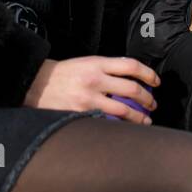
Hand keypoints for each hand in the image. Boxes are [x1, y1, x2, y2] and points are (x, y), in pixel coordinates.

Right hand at [24, 56, 160, 123]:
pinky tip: (124, 129)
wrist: (35, 83)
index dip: (148, 74)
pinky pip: (107, 122)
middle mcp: (94, 80)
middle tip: (152, 105)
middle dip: (147, 99)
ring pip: (123, 110)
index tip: (156, 82)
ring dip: (138, 117)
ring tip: (144, 120)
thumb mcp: (85, 63)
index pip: (131, 66)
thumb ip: (106, 69)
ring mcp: (88, 99)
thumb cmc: (62, 73)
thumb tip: (131, 78)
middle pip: (132, 89)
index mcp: (96, 63)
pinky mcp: (81, 114)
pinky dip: (119, 126)